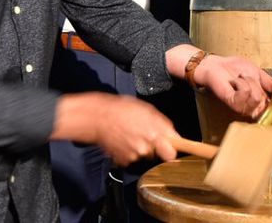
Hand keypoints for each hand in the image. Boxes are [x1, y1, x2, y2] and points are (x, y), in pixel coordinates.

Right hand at [51, 92, 177, 166]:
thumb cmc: (122, 109)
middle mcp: (145, 148)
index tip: (174, 147)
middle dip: (158, 148)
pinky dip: (131, 152)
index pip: (172, 153)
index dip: (173, 150)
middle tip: (149, 136)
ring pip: (147, 157)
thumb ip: (163, 124)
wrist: (97, 118)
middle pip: (161, 156)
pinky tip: (125, 141)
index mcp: (154, 133)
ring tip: (133, 135)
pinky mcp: (124, 161)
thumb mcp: (147, 110)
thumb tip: (174, 135)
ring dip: (144, 149)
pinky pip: (134, 160)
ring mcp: (134, 156)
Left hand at [192, 54, 271, 118]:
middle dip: (266, 99)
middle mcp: (251, 109)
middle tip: (259, 83)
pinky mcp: (232, 102)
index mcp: (259, 103)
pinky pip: (245, 93)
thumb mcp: (259, 74)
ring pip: (257, 98)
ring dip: (251, 82)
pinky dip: (242, 82)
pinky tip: (236, 81)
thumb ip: (271, 83)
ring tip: (242, 78)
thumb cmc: (235, 69)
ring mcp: (242, 107)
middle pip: (266, 116)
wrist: (218, 64)